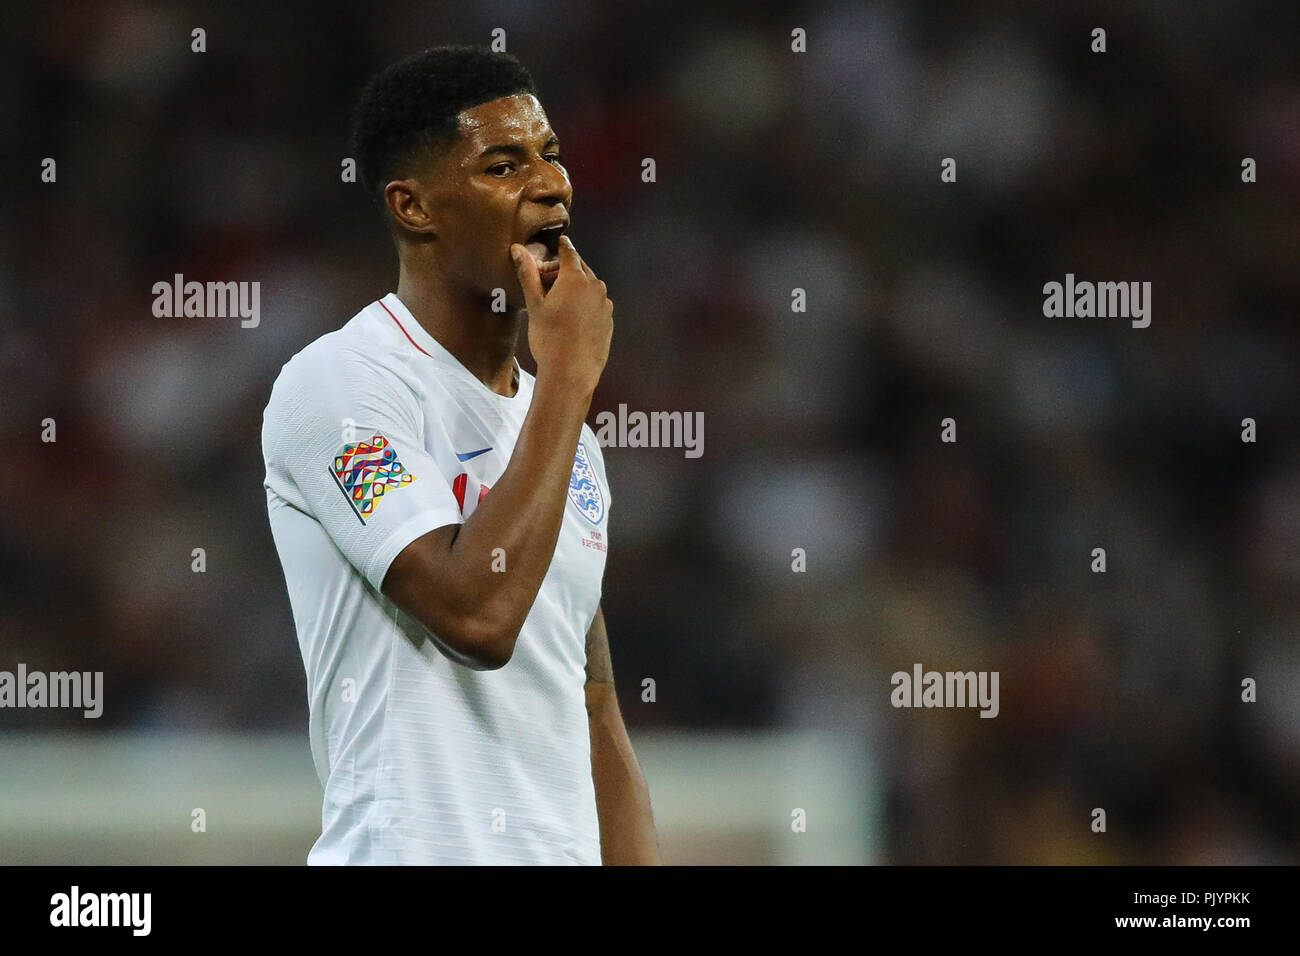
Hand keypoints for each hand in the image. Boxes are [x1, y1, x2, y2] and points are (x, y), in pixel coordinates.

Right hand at [511, 235, 612, 395]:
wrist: (571, 372)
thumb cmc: (548, 338)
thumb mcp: (534, 304)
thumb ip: (528, 273)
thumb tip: (517, 249)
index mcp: (576, 278)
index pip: (569, 252)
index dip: (562, 246)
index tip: (561, 241)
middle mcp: (595, 287)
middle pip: (580, 270)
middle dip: (565, 271)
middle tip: (548, 280)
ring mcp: (605, 305)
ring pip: (589, 288)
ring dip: (575, 289)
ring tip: (558, 304)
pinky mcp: (609, 321)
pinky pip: (596, 305)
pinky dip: (585, 305)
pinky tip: (571, 320)